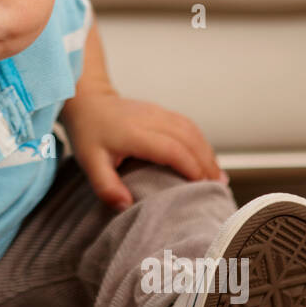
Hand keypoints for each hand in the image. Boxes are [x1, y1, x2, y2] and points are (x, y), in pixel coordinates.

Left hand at [59, 89, 227, 210]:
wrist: (88, 101)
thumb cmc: (88, 133)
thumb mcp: (89, 163)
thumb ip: (106, 186)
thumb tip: (125, 206)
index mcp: (135, 133)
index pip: (172, 149)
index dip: (191, 167)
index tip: (202, 186)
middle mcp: (151, 119)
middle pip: (189, 138)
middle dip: (206, 163)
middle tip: (217, 186)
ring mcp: (158, 112)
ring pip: (192, 130)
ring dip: (207, 152)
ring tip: (217, 176)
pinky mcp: (162, 111)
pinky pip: (188, 125)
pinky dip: (201, 142)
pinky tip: (205, 158)